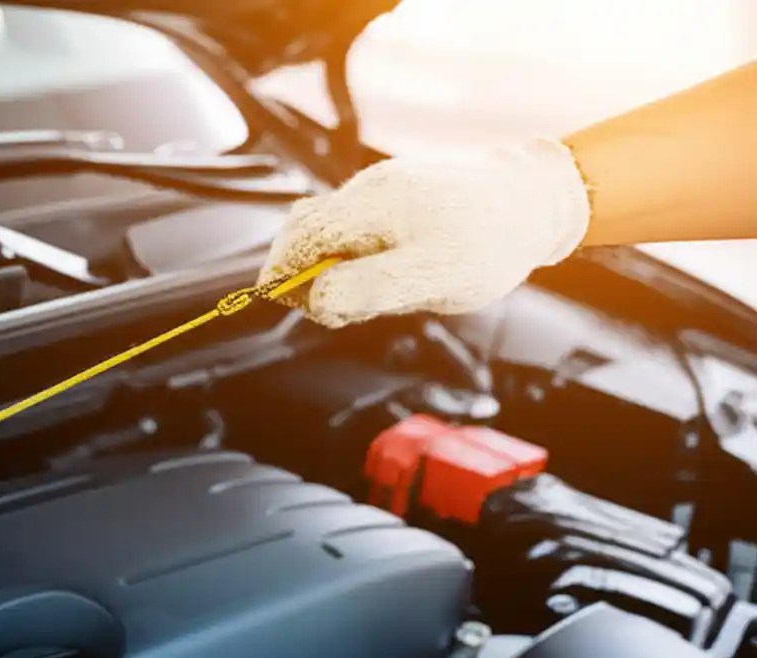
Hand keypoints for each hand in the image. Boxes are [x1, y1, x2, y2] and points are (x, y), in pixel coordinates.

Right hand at [260, 139, 590, 327]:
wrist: (537, 201)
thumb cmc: (488, 244)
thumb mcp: (430, 277)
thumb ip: (369, 288)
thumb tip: (314, 298)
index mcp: (370, 206)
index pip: (301, 237)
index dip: (282, 272)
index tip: (281, 302)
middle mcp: (367, 189)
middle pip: (304, 229)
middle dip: (300, 271)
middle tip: (328, 309)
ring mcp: (380, 188)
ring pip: (326, 227)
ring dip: (326, 264)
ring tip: (360, 295)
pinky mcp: (394, 193)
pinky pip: (352, 223)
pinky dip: (348, 252)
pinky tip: (378, 273)